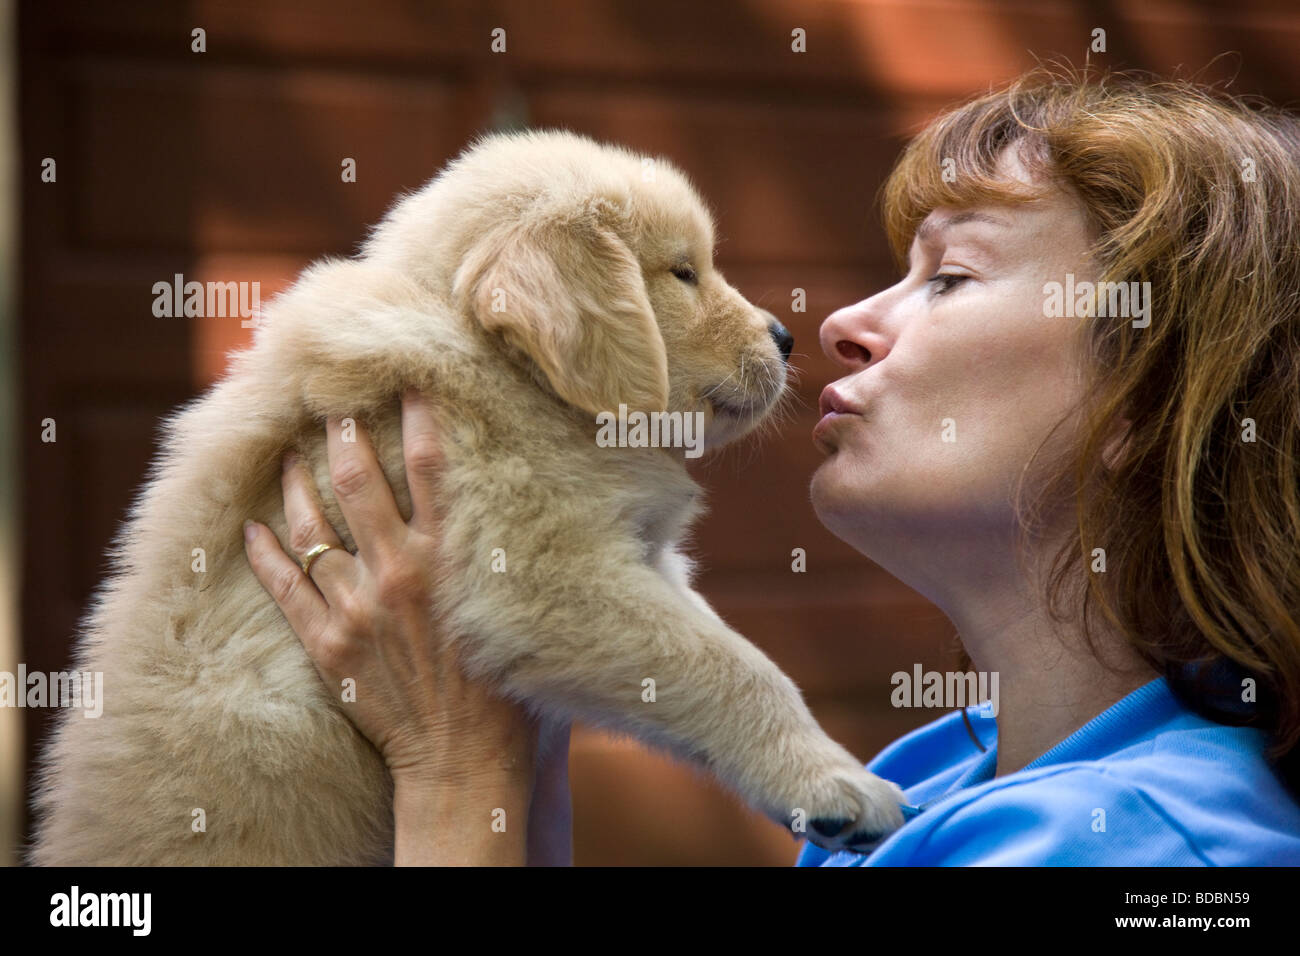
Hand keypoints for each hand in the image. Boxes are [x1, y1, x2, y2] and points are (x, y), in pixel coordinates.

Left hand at [242, 389, 571, 864]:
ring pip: (313, 528)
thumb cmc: (515, 694)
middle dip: (344, 436)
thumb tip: (574, 521)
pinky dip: (265, 555)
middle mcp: (400, 573)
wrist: (467, 766)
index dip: (417, 416)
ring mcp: (356, 609)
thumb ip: (530, 563)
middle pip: (361, 483)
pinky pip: (285, 588)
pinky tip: (251, 529)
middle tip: (334, 406)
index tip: (406, 381)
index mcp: (453, 559)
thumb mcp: (530, 614)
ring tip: (288, 453)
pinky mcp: (327, 647)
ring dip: (297, 485)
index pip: (432, 466)